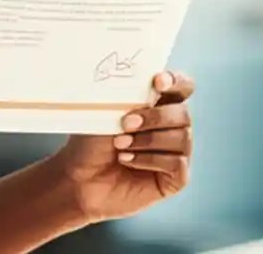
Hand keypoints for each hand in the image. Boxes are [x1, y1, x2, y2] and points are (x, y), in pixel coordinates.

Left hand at [51, 71, 194, 222]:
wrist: (79, 178)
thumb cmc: (90, 143)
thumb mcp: (105, 113)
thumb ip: (129, 97)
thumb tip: (146, 82)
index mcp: (157, 106)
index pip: (182, 87)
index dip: (176, 82)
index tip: (157, 82)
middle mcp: (171, 128)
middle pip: (183, 114)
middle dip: (155, 117)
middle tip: (126, 123)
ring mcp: (175, 154)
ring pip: (182, 138)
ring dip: (148, 140)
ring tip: (120, 145)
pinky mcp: (175, 179)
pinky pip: (176, 164)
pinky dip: (149, 160)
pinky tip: (127, 160)